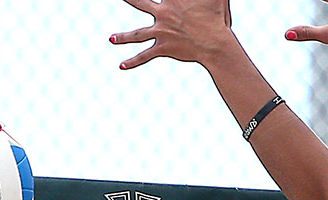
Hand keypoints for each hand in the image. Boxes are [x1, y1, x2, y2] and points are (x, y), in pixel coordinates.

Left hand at [111, 0, 235, 69]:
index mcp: (172, 0)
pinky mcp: (163, 48)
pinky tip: (121, 66)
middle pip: (140, 3)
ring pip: (137, 34)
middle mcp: (163, 14)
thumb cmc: (216, 18)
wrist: (214, 43)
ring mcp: (161, 32)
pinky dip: (133, 61)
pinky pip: (145, 56)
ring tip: (111, 39)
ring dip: (123, 37)